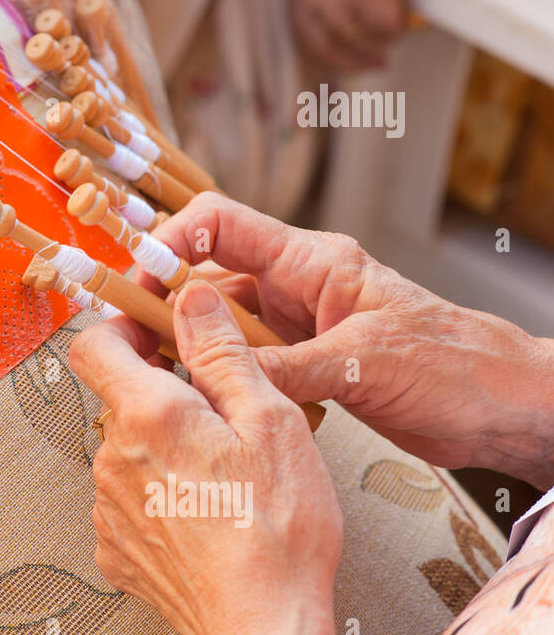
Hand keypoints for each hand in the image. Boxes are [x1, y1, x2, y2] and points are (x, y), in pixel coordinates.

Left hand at [72, 280, 342, 634]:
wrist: (264, 625)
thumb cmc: (277, 529)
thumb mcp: (268, 420)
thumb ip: (221, 352)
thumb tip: (191, 299)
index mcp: (147, 414)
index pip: (95, 343)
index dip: (124, 326)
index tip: (159, 328)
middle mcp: (113, 456)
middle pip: (118, 397)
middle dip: (161, 388)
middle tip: (219, 403)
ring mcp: (108, 505)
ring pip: (126, 448)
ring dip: (162, 443)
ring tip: (222, 468)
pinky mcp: (116, 546)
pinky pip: (128, 497)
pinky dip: (158, 491)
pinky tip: (203, 509)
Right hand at [138, 192, 553, 489]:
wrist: (504, 408)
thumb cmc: (457, 365)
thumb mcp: (363, 361)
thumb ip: (284, 367)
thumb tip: (214, 371)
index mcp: (311, 262)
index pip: (221, 225)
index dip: (171, 242)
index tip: (139, 279)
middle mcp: (296, 288)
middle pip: (207, 280)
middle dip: (165, 305)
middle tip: (130, 341)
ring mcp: (296, 328)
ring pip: (219, 327)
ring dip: (189, 348)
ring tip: (158, 377)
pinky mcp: (303, 366)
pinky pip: (243, 364)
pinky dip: (219, 379)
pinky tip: (204, 401)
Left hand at [291, 0, 440, 70]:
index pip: (303, 25)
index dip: (321, 46)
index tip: (338, 55)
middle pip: (328, 42)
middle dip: (351, 59)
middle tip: (375, 62)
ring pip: (362, 38)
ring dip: (380, 43)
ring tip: (397, 37)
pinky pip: (388, 25)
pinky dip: (400, 29)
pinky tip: (411, 23)